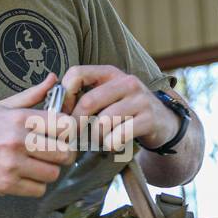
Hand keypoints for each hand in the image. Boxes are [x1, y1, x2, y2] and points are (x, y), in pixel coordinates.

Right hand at [0, 72, 77, 197]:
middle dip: (62, 153)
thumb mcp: (0, 107)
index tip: (64, 134)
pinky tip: (26, 176)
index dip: (69, 131)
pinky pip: (38, 189)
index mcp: (18, 118)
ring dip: (49, 171)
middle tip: (54, 153)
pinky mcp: (6, 184)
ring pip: (53, 173)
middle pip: (63, 152)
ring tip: (37, 165)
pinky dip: (35, 185)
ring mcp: (12, 164)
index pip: (63, 124)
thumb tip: (53, 80)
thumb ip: (31, 95)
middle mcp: (17, 141)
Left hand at [60, 65, 177, 152]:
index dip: (64, 95)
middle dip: (77, 124)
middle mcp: (126, 81)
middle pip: (88, 102)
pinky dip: (111, 145)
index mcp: (110, 72)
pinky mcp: (148, 119)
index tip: (63, 113)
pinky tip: (114, 144)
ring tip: (100, 140)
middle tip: (75, 136)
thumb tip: (54, 106)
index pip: (77, 73)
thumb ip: (84, 96)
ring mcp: (140, 99)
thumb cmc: (126, 111)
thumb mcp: (107, 96)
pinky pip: (118, 136)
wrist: (163, 123)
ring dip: (96, 137)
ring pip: (103, 122)